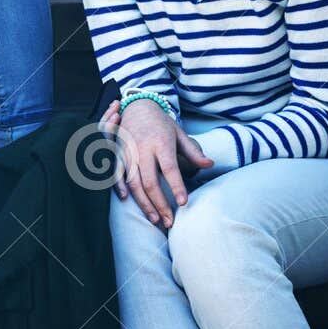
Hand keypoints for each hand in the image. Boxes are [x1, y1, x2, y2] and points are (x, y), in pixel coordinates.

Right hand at [107, 98, 212, 227]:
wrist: (136, 106)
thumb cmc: (161, 123)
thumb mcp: (179, 133)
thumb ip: (193, 151)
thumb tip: (210, 165)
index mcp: (161, 143)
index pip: (170, 168)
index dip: (176, 186)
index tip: (183, 203)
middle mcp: (143, 149)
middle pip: (150, 181)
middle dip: (160, 204)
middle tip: (169, 222)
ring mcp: (128, 152)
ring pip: (134, 183)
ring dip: (143, 203)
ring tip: (155, 219)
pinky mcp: (118, 154)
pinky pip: (117, 174)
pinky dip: (120, 187)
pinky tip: (126, 200)